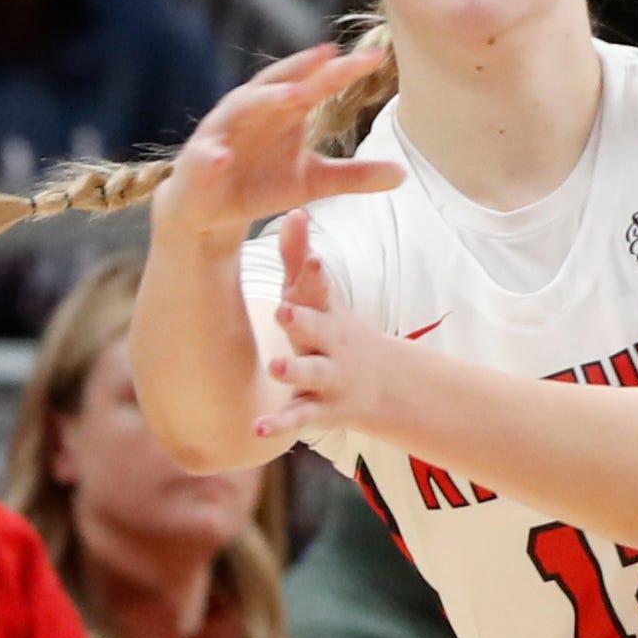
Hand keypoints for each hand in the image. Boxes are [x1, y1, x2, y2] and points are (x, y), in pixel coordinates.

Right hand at [150, 43, 404, 244]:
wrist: (210, 210)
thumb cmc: (262, 183)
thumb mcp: (313, 182)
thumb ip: (355, 175)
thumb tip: (403, 174)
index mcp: (284, 110)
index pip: (318, 83)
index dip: (344, 70)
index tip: (376, 57)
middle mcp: (254, 111)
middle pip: (280, 83)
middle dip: (303, 68)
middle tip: (331, 56)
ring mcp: (222, 133)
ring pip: (241, 107)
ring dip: (264, 99)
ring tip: (292, 96)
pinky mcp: (198, 162)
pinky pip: (205, 156)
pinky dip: (212, 155)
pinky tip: (223, 157)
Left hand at [255, 211, 397, 440]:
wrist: (381, 384)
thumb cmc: (334, 329)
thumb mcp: (320, 297)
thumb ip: (299, 259)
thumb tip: (293, 208)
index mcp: (326, 311)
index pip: (320, 288)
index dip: (314, 274)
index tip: (311, 260)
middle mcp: (330, 342)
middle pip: (317, 328)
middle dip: (303, 319)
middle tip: (284, 309)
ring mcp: (329, 376)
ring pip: (312, 373)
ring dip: (295, 369)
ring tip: (276, 368)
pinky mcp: (321, 409)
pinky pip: (299, 416)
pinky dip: (280, 424)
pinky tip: (256, 429)